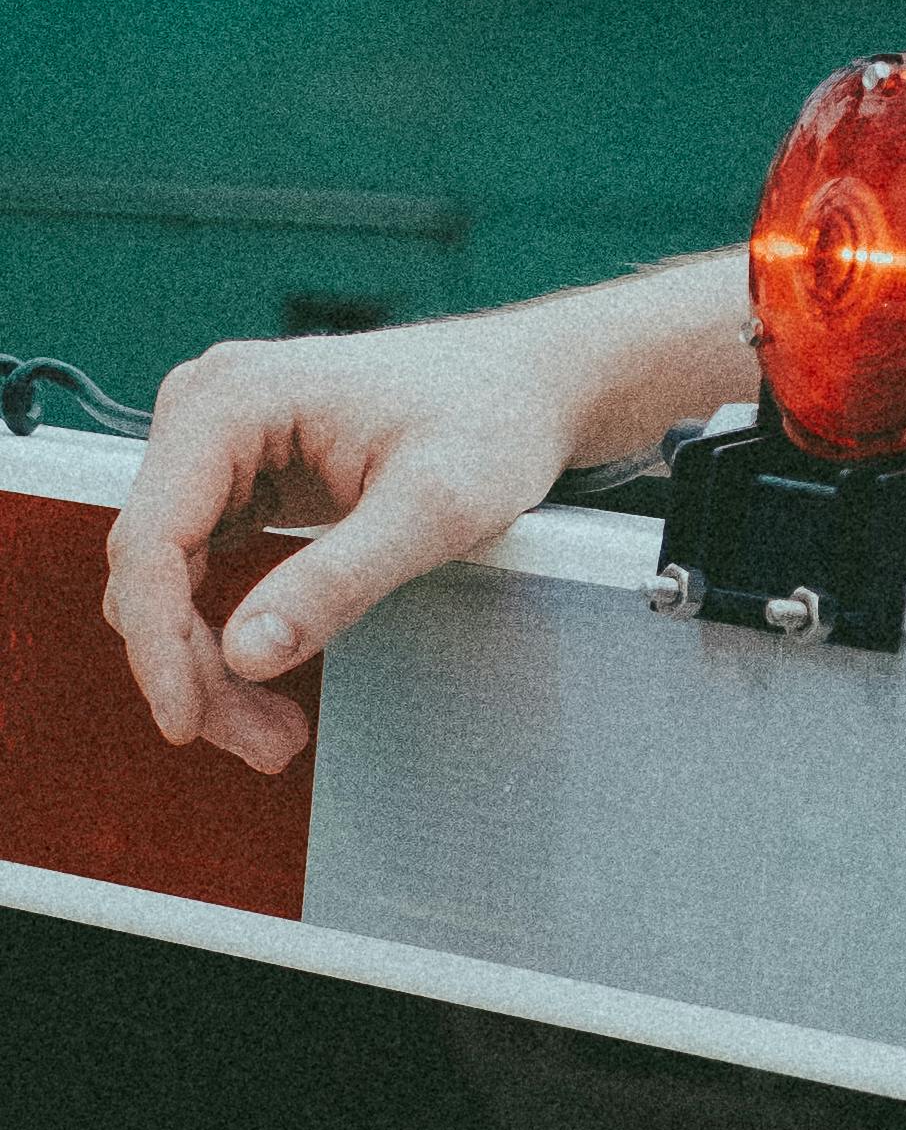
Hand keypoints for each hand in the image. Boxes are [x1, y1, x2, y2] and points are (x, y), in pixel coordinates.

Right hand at [105, 296, 685, 765]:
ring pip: (170, 584)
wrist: (531, 385)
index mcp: (229, 399)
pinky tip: (268, 680)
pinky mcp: (241, 479)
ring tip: (277, 731)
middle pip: (153, 572)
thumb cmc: (495, 420)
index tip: (188, 722)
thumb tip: (246, 656)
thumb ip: (339, 580)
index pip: (150, 542)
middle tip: (268, 744)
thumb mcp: (433, 508)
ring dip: (209, 665)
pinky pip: (202, 574)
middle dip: (196, 670)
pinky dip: (230, 633)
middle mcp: (204, 412)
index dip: (158, 645)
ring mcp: (217, 446)